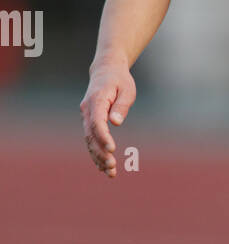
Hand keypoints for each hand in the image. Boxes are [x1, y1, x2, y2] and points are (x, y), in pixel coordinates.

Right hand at [80, 62, 136, 176]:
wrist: (106, 71)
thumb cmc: (120, 80)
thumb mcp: (127, 89)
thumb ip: (121, 106)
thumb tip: (116, 123)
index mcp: (97, 100)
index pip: (97, 122)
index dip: (103, 137)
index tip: (112, 149)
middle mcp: (87, 109)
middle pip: (91, 135)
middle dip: (101, 153)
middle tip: (112, 168)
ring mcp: (86, 116)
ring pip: (89, 140)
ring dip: (98, 157)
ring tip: (110, 172)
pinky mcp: (89, 121)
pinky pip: (91, 139)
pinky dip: (96, 153)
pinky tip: (104, 167)